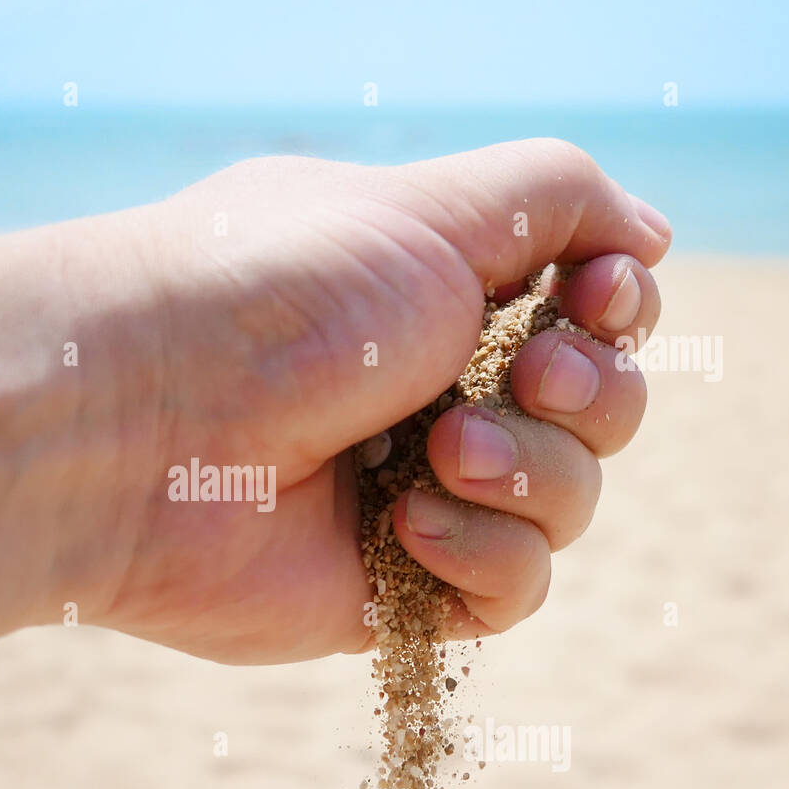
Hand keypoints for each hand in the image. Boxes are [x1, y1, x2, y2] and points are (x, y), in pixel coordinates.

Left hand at [91, 139, 669, 661]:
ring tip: (444, 452)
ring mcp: (416, 491)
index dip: (618, 309)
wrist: (137, 424)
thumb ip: (554, 196)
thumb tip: (651, 234)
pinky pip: (515, 591)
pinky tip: (408, 529)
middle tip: (527, 375)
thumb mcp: (425, 207)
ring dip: (536, 472)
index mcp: (438, 297)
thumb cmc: (273, 295)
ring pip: (571, 502)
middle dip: (592, 392)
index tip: (596, 296)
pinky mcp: (394, 589)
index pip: (589, 311)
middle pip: (599, 408)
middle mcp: (434, 392)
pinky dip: (489, 557)